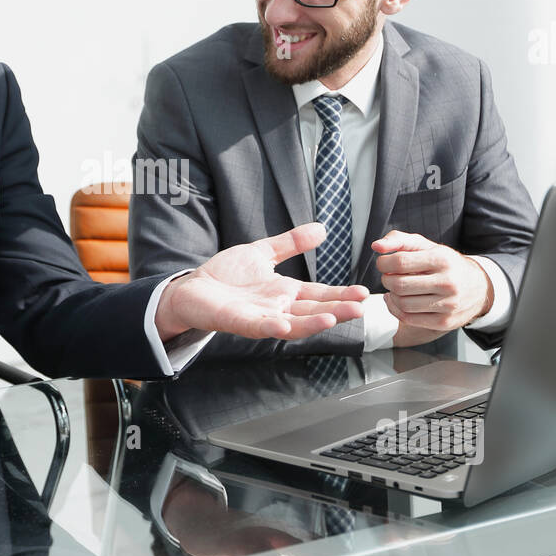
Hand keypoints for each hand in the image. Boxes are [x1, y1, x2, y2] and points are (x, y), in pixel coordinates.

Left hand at [154, 223, 369, 339]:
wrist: (192, 288)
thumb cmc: (225, 275)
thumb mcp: (263, 252)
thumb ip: (291, 243)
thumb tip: (321, 229)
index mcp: (285, 292)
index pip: (319, 294)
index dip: (341, 294)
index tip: (363, 293)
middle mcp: (279, 307)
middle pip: (314, 310)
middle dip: (339, 309)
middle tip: (362, 306)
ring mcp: (262, 317)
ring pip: (295, 323)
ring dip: (316, 322)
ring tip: (337, 316)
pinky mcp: (242, 323)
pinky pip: (264, 327)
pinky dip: (279, 326)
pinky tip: (290, 323)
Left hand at [372, 231, 492, 345]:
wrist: (479, 287)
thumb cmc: (445, 263)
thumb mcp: (426, 246)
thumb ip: (399, 240)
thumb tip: (376, 246)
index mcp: (442, 260)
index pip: (400, 262)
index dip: (384, 263)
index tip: (383, 264)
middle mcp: (448, 282)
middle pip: (399, 285)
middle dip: (386, 280)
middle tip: (388, 277)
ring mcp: (448, 304)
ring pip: (402, 303)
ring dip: (391, 295)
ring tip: (396, 288)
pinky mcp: (444, 322)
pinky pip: (408, 318)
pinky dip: (396, 310)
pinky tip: (397, 301)